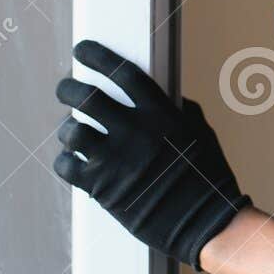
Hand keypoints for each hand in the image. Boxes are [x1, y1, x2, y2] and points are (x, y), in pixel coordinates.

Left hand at [53, 40, 249, 269]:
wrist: (206, 223)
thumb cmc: (208, 178)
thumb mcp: (201, 134)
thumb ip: (178, 110)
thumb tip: (165, 98)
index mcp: (161, 114)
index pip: (122, 73)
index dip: (98, 57)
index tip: (83, 51)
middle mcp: (135, 132)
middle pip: (87, 97)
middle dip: (68, 88)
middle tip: (65, 88)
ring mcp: (116, 161)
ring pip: (72, 130)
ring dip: (67, 128)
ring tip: (71, 130)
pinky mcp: (102, 188)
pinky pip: (67, 166)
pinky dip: (65, 160)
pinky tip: (71, 160)